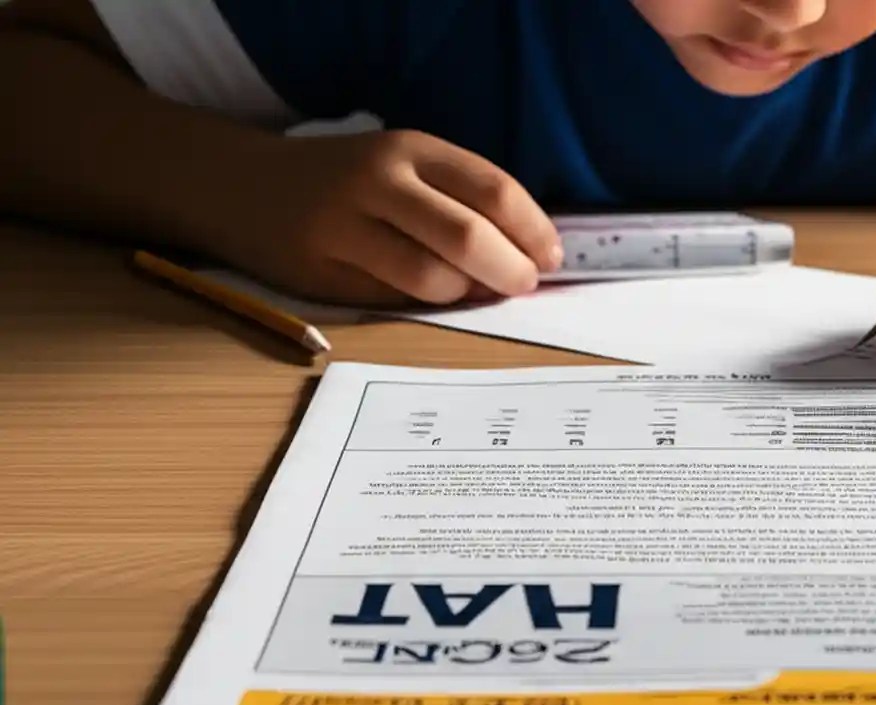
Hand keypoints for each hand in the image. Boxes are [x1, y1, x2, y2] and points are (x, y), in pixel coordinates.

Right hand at [214, 130, 561, 305]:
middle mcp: (376, 181)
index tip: (552, 257)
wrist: (243, 186)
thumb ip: (460, 200)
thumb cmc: (348, 181)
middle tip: (521, 284)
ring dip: (465, 294)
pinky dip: (423, 306)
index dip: (533, 230)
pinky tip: (430, 298)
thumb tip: (528, 254)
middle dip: (509, 271)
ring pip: (431, 278)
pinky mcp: (320, 272)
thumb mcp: (404, 165)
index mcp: (410, 149)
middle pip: (468, 237)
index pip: (493, 190)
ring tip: (471, 290)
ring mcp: (344, 227)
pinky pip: (392, 301)